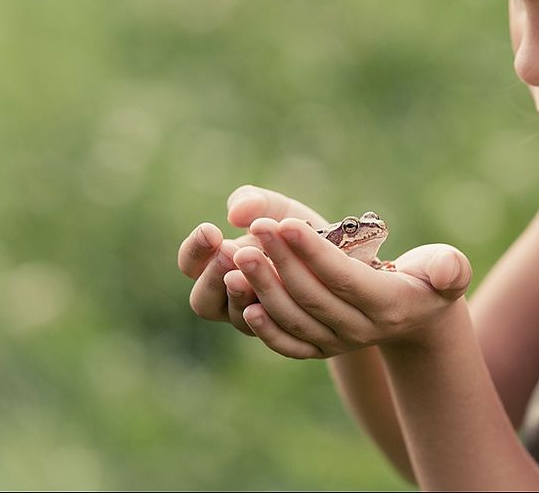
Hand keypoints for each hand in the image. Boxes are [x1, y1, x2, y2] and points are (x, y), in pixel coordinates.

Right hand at [177, 185, 327, 333]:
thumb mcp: (277, 209)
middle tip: (230, 250)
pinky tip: (280, 293)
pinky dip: (270, 319)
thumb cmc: (300, 230)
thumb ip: (254, 203)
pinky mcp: (291, 335)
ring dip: (241, 292)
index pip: (191, 266)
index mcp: (220, 267)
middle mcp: (233, 299)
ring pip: (238, 318)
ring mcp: (260, 320)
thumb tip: (235, 213)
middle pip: (204, 301)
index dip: (195, 250)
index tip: (211, 229)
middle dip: (214, 275)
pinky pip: (275, 337)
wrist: (347, 256)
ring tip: (252, 264)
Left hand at [232, 217, 471, 357]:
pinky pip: (291, 345)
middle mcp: (362, 330)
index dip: (314, 253)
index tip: (284, 222)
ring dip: (264, 289)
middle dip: (280, 262)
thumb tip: (447, 270)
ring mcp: (340, 343)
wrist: (419, 316)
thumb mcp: (448, 269)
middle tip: (254, 230)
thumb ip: (449, 267)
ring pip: (296, 320)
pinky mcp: (322, 349)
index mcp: (389, 304)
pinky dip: (267, 329)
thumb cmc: (432, 280)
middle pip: (314, 297)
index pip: (345, 279)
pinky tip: (244, 303)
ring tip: (238, 256)